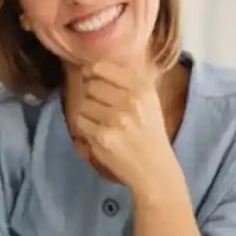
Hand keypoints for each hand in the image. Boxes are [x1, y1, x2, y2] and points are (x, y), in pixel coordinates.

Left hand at [73, 60, 174, 192]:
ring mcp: (115, 119)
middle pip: (91, 86)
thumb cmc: (150, 133)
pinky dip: (85, 128)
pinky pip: (80, 122)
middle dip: (92, 97)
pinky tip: (99, 134)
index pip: (103, 68)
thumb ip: (128, 82)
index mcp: (142, 89)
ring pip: (83, 104)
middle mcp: (130, 101)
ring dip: (88, 114)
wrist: (155, 168)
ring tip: (102, 123)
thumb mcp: (149, 102)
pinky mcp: (103, 137)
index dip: (91, 71)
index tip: (89, 76)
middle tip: (102, 108)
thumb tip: (94, 67)